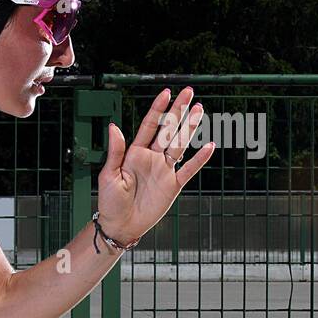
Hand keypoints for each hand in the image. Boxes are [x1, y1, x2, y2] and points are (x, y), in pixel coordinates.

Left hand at [97, 87, 214, 243]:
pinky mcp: (173, 185)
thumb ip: (116, 151)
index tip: (166, 92)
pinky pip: (189, 170)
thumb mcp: (109, 175)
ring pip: (180, 144)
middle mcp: (152, 158)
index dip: (158, 109)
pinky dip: (199, 159)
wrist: (121, 225)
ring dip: (189, 128)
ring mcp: (164, 170)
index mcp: (134, 153)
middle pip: (168, 130)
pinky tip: (209, 146)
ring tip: (200, 109)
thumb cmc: (110, 202)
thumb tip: (114, 126)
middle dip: (178, 111)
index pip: (150, 126)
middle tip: (189, 92)